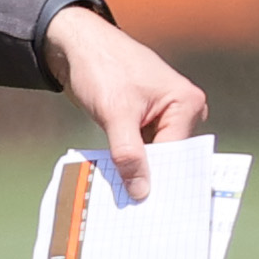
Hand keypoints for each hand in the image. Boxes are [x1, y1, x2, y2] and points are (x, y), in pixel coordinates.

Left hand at [43, 5, 207, 201]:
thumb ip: (129, 153)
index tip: (152, 212)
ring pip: (152, 153)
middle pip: (168, 155)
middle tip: (138, 215)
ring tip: (124, 203)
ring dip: (136, 170)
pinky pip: (139, 145)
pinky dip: (127, 159)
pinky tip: (117, 181)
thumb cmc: (99, 67)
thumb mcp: (114, 113)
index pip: (177, 154)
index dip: (162, 181)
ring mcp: (162, 113)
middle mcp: (182, 109)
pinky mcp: (141, 116)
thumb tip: (142, 192)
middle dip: (151, 177)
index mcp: (187, 103)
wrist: (71, 43)